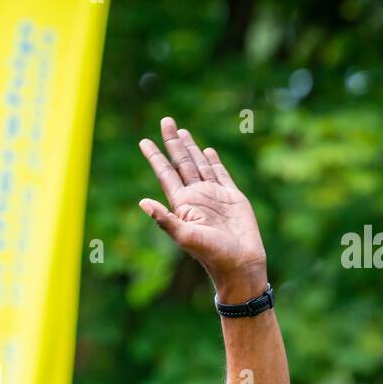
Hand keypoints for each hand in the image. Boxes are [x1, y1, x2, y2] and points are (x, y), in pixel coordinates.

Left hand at [138, 117, 266, 298]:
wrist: (240, 263)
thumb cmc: (212, 254)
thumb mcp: (185, 237)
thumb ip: (164, 220)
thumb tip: (142, 202)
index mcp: (182, 204)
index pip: (165, 174)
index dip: (155, 157)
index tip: (143, 140)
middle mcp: (195, 196)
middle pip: (181, 163)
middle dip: (173, 142)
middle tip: (166, 120)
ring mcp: (214, 195)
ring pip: (199, 165)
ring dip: (190, 148)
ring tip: (182, 132)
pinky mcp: (232, 197)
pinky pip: (220, 174)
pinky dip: (213, 161)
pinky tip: (207, 151)